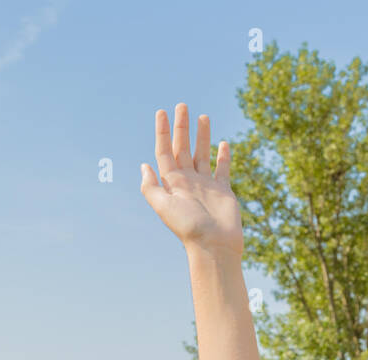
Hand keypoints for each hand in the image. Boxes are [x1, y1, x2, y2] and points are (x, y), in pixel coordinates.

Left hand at [140, 104, 241, 254]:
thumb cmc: (188, 227)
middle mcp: (188, 181)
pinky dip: (223, 156)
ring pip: (203, 154)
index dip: (162, 132)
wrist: (214, 245)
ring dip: (202, 136)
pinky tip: (224, 143)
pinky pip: (222, 169)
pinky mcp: (223, 190)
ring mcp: (206, 185)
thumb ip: (151, 187)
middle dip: (182, 128)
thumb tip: (143, 166)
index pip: (165, 152)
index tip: (162, 112)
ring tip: (203, 117)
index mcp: (173, 183)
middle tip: (182, 105)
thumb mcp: (163, 206)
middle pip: (183, 148)